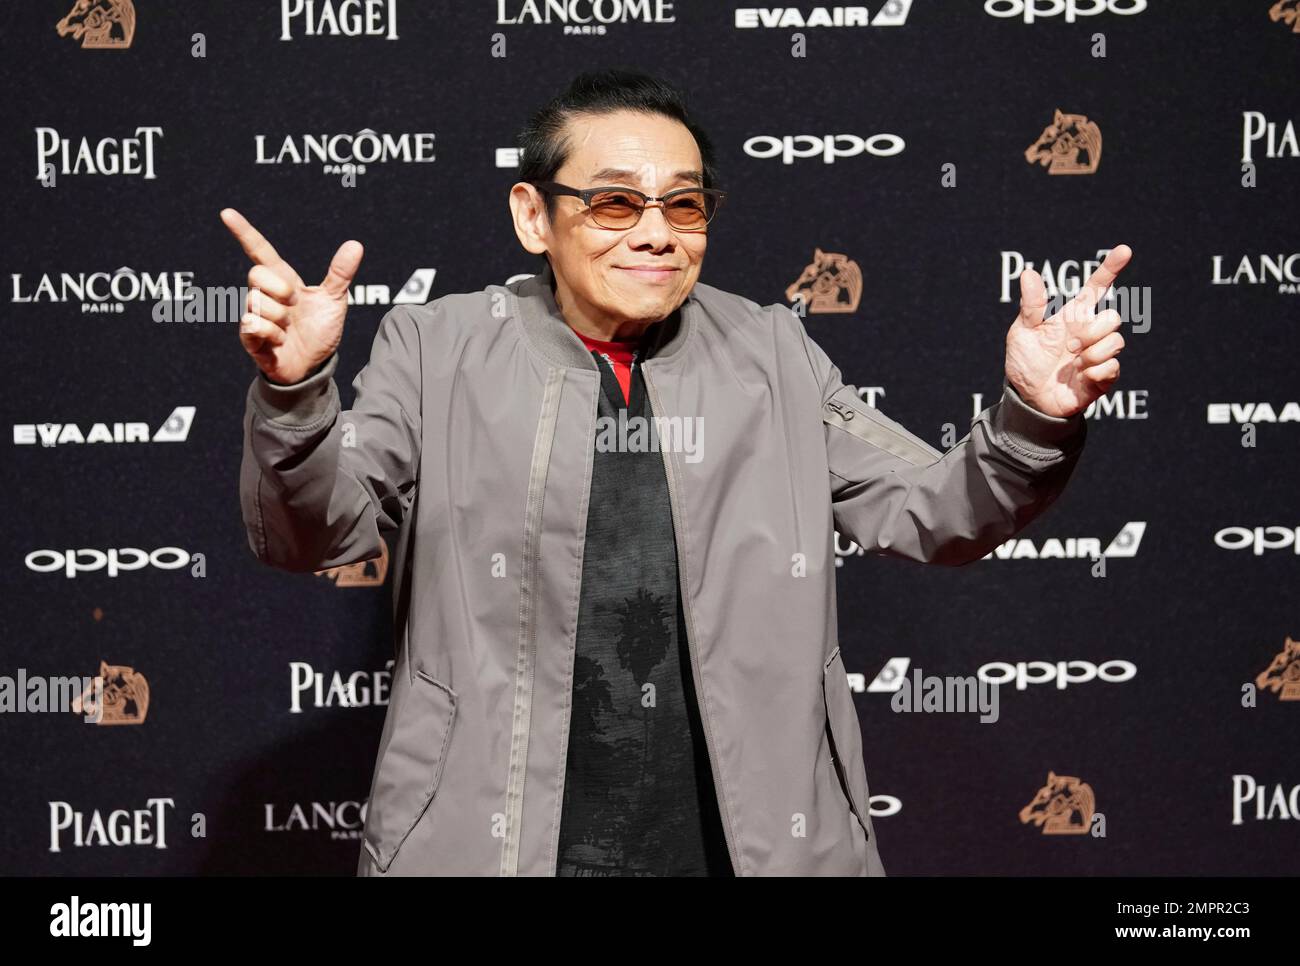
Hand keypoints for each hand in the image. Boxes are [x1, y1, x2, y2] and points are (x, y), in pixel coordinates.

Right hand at [220, 208, 362, 384]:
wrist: (314, 366)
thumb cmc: (320, 330)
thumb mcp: (334, 300)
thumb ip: (340, 273)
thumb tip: (355, 245)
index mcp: (283, 280)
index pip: (260, 251)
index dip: (244, 232)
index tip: (226, 213)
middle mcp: (265, 295)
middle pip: (256, 273)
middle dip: (280, 289)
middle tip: (295, 305)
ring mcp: (255, 315)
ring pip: (256, 301)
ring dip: (280, 317)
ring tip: (289, 328)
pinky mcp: (250, 337)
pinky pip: (252, 325)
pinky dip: (273, 334)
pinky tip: (281, 341)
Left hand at [1004, 244, 1132, 417]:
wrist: (1028, 397)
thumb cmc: (1026, 361)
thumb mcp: (1022, 332)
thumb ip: (1031, 306)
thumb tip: (1027, 273)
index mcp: (1074, 316)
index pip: (1097, 287)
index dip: (1110, 268)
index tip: (1124, 250)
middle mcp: (1090, 332)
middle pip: (1114, 317)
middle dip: (1093, 331)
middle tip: (1070, 346)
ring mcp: (1099, 353)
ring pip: (1117, 341)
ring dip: (1092, 353)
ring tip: (1074, 363)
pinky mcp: (1103, 376)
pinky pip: (1113, 367)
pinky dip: (1096, 372)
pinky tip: (1081, 376)